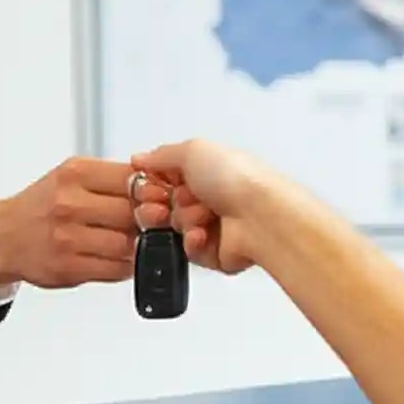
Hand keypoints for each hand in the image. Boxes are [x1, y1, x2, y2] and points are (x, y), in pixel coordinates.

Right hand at [0, 157, 167, 288]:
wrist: (3, 237)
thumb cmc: (43, 206)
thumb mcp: (73, 176)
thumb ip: (114, 179)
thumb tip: (161, 184)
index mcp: (75, 174)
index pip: (132, 178)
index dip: (154, 190)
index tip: (162, 196)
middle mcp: (69, 204)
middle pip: (133, 212)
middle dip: (151, 219)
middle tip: (157, 222)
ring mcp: (68, 238)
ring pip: (128, 244)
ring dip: (141, 245)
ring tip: (138, 240)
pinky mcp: (69, 268)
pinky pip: (116, 269)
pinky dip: (127, 265)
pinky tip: (122, 257)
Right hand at [130, 139, 278, 274]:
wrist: (262, 215)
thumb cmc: (238, 179)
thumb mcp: (193, 150)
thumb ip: (162, 155)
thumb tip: (141, 158)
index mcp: (203, 171)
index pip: (160, 180)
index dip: (151, 185)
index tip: (152, 185)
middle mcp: (207, 196)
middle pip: (162, 206)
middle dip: (165, 204)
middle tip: (178, 200)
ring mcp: (211, 225)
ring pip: (173, 229)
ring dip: (184, 221)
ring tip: (204, 215)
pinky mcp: (215, 252)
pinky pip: (187, 252)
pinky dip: (192, 243)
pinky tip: (204, 234)